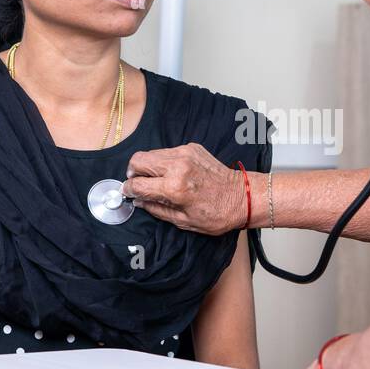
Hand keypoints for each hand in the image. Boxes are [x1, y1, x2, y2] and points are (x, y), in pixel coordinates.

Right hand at [122, 143, 245, 234]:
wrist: (242, 197)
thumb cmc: (217, 214)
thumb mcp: (184, 221)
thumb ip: (157, 209)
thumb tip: (139, 201)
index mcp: (174, 187)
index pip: (137, 183)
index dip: (128, 189)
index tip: (127, 192)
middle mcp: (177, 166)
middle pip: (138, 160)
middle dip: (133, 172)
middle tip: (139, 184)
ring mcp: (185, 153)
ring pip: (151, 153)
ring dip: (148, 166)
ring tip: (156, 180)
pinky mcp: (192, 148)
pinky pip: (167, 151)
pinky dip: (164, 161)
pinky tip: (173, 173)